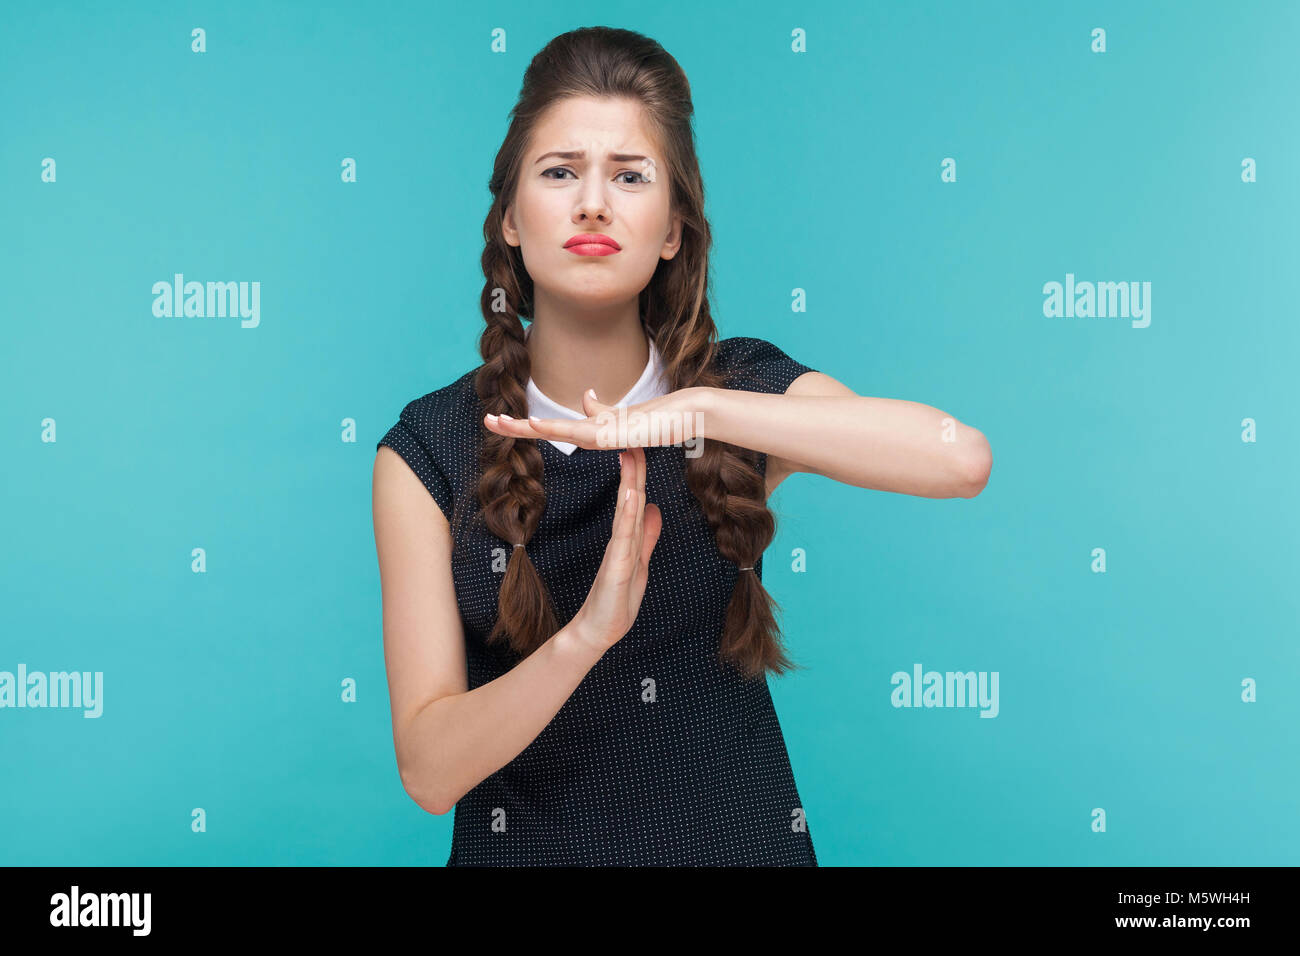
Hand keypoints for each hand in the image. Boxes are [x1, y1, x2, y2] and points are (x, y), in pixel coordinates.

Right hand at [485, 386, 711, 450]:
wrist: (686, 416)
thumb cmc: (657, 416)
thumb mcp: (621, 411)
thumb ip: (600, 407)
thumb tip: (585, 395)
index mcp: (592, 431)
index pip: (552, 428)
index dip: (525, 424)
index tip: (498, 419)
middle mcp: (593, 437)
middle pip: (547, 432)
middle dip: (516, 429)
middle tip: (486, 423)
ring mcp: (603, 437)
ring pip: (557, 433)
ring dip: (527, 428)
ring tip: (498, 422)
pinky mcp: (615, 435)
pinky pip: (579, 431)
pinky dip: (556, 428)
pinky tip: (536, 423)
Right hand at [570, 445, 662, 652]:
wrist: (596, 632)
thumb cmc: (615, 601)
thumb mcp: (638, 562)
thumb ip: (645, 536)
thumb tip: (653, 508)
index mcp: (626, 538)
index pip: (634, 500)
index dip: (637, 474)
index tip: (639, 448)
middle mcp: (620, 540)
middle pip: (628, 499)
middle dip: (632, 470)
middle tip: (632, 438)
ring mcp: (617, 553)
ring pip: (624, 512)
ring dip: (628, 484)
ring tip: (630, 457)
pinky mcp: (615, 568)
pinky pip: (623, 537)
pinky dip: (627, 515)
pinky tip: (631, 496)